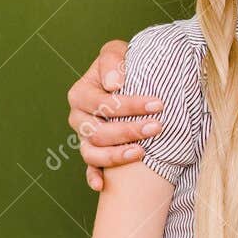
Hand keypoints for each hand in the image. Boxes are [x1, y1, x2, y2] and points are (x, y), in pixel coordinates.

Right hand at [67, 40, 163, 191]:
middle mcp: (78, 117)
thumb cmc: (123, 66)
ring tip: (142, 152)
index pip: (102, 103)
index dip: (130, 105)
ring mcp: (84, 137)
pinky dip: (93, 177)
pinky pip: (89, 168)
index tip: (159, 103)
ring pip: (92, 152)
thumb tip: (114, 84)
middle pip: (98, 131)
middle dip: (129, 130)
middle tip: (158, 127)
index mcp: (80, 93)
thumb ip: (112, 61)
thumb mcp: (117, 52)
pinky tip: (102, 185)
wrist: (127, 79)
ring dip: (116, 155)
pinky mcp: (92, 152)